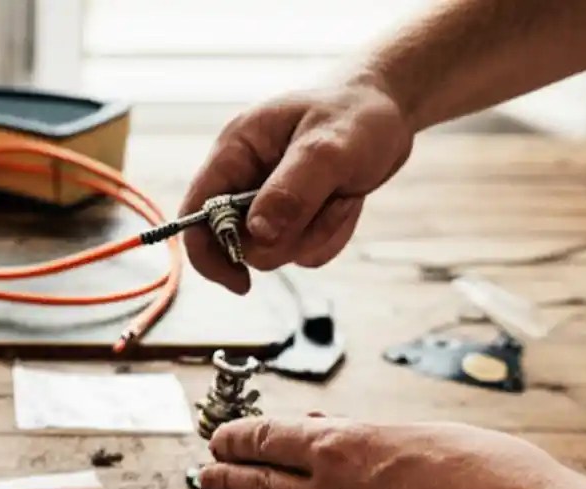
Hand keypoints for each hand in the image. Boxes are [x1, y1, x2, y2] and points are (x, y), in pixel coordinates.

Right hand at [179, 75, 414, 292]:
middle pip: (239, 243)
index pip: (196, 213)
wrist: (389, 110)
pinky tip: (346, 202)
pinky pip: (303, 252)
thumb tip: (258, 235)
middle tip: (326, 203)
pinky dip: (330, 236)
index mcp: (235, 153)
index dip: (207, 253)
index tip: (240, 280)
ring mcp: (268, 202)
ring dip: (316, 233)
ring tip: (341, 194)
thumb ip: (291, 190)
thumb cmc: (355, 113)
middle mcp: (243, 180)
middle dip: (287, 236)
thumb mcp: (327, 148)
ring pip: (276, 252)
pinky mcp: (293, 218)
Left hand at [195, 416, 585, 488]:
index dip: (241, 434)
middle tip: (207, 464)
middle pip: (261, 478)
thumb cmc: (500, 478)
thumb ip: (377, 438)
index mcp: (354, 444)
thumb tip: (334, 431)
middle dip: (228, 468)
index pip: (274, 435)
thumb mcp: (432, 437)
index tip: (222, 433)